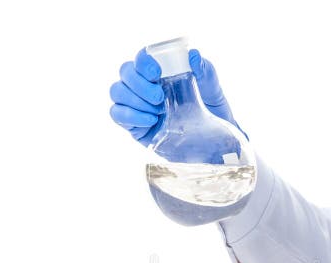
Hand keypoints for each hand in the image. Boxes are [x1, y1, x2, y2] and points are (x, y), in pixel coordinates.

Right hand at [109, 48, 244, 146]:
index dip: (143, 62)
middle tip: (160, 97)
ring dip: (136, 100)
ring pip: (117, 92)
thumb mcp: (212, 89)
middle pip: (125, 72)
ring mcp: (135, 103)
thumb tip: (194, 55)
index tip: (157, 72)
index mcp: (160, 70)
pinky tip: (150, 121)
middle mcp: (143, 84)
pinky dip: (131, 116)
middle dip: (139, 84)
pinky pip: (117, 114)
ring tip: (159, 111)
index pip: (141, 57)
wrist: (213, 139)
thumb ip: (205, 72)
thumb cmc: (210, 108)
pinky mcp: (133, 123)